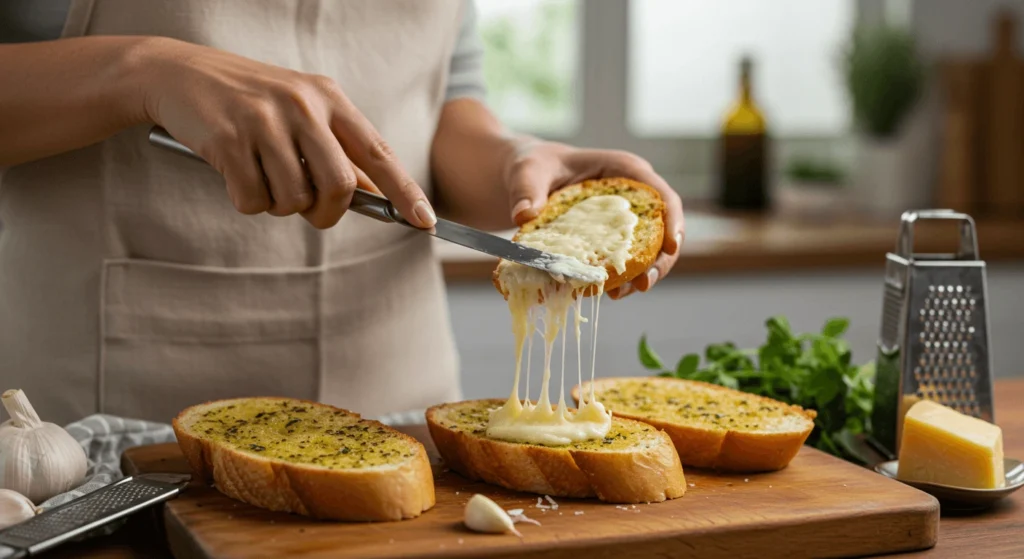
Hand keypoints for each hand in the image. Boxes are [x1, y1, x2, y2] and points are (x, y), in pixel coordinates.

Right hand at [138, 38, 435, 228]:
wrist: (178, 73)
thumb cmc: (249, 100)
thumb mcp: (300, 110)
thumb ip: (336, 149)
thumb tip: (373, 196)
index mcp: (328, 98)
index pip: (378, 152)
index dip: (405, 191)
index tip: (425, 221)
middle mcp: (302, 106)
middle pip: (338, 187)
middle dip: (327, 213)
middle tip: (310, 210)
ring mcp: (265, 121)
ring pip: (293, 199)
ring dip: (279, 205)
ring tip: (262, 176)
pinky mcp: (229, 140)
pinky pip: (253, 200)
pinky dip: (247, 201)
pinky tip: (234, 174)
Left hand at [504, 139, 684, 298]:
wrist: (525, 178)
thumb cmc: (533, 166)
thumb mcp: (527, 171)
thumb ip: (527, 189)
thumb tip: (524, 215)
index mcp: (624, 170)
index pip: (662, 195)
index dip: (673, 221)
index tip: (673, 248)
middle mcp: (632, 195)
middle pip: (664, 229)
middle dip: (661, 261)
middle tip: (643, 285)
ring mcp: (625, 219)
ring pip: (649, 250)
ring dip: (642, 275)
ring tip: (619, 295)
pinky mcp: (612, 237)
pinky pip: (626, 259)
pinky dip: (620, 277)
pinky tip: (606, 293)